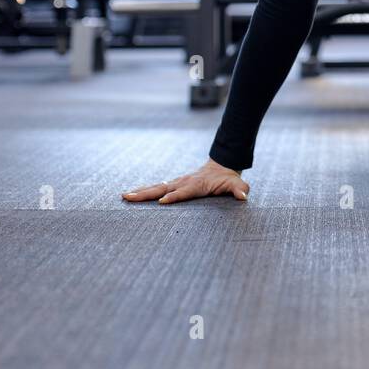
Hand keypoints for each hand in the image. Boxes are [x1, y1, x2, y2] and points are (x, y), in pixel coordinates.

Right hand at [122, 158, 249, 204]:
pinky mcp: (173, 184)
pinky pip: (157, 188)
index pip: (184, 192)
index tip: (161, 202)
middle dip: (147, 194)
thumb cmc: (229, 178)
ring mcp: (177, 182)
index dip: (174, 197)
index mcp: (197, 185)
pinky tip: (131, 195)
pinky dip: (144, 191)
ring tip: (125, 196)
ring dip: (141, 192)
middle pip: (163, 189)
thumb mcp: (237, 184)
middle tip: (130, 197)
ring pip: (156, 188)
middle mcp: (184, 182)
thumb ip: (240, 190)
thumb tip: (243, 196)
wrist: (222, 165)